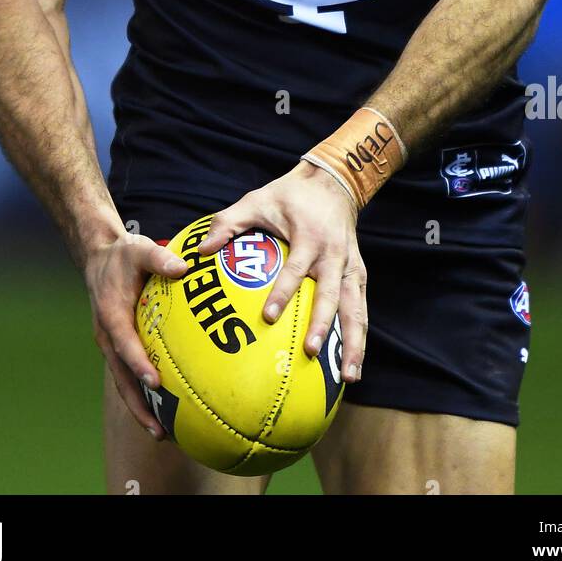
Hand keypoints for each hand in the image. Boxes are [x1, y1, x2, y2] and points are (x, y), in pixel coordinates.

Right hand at [84, 231, 187, 437]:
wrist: (99, 257)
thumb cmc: (123, 254)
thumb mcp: (139, 248)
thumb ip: (159, 258)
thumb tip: (183, 267)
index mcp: (111, 315)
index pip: (125, 345)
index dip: (138, 365)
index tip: (155, 383)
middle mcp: (108, 335)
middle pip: (122, 378)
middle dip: (138, 406)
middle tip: (159, 429)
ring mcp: (111, 343)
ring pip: (124, 382)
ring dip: (139, 407)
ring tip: (162, 433)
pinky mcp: (118, 345)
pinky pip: (129, 373)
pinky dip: (141, 392)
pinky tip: (163, 407)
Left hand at [197, 160, 366, 384]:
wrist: (333, 182)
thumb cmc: (289, 195)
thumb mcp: (257, 200)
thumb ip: (228, 222)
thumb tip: (200, 251)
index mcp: (310, 237)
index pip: (296, 269)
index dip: (283, 292)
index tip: (267, 317)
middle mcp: (335, 255)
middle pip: (332, 294)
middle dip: (323, 324)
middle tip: (309, 352)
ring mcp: (351, 266)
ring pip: (357, 309)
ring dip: (354, 343)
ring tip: (348, 378)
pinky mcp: (358, 274)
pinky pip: (361, 309)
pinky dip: (359, 337)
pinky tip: (352, 367)